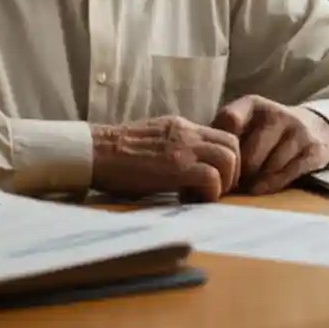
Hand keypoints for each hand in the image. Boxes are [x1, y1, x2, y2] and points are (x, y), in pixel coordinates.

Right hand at [91, 117, 240, 201]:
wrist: (94, 152)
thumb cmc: (116, 155)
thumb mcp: (154, 142)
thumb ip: (175, 149)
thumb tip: (189, 170)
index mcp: (182, 127)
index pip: (224, 135)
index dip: (228, 160)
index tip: (216, 179)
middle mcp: (188, 133)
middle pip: (234, 145)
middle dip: (232, 172)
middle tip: (215, 190)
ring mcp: (184, 148)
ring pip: (229, 159)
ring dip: (223, 183)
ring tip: (203, 196)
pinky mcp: (176, 166)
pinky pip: (212, 177)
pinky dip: (208, 193)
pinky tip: (190, 201)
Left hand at [212, 96, 328, 193]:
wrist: (312, 127)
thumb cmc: (263, 133)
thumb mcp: (243, 126)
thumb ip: (219, 140)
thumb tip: (193, 175)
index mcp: (252, 104)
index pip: (229, 120)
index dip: (221, 148)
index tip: (218, 163)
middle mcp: (276, 113)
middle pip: (249, 154)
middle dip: (239, 173)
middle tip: (232, 183)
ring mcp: (297, 130)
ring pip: (268, 167)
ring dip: (255, 181)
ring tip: (247, 184)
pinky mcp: (313, 149)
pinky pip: (288, 174)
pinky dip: (272, 185)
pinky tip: (262, 188)